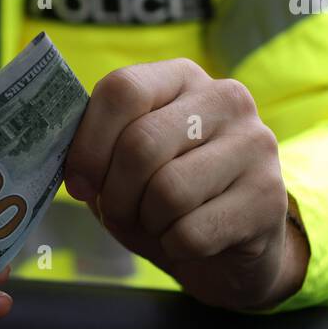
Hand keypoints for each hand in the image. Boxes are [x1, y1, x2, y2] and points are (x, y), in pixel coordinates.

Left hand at [64, 59, 307, 309]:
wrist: (230, 251)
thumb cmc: (164, 201)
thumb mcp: (123, 167)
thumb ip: (94, 148)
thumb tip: (56, 154)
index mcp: (180, 78)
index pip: (123, 89)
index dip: (89, 143)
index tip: (79, 184)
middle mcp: (225, 98)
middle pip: (141, 144)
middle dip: (116, 194)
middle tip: (120, 213)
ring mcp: (256, 144)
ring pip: (168, 191)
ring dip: (147, 222)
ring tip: (157, 225)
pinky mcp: (270, 196)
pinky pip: (193, 231)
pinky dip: (176, 247)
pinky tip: (188, 241)